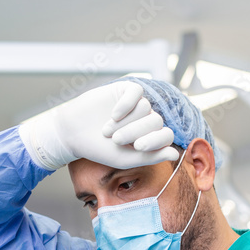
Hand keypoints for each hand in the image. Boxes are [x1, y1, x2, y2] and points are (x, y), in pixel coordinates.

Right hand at [19, 81, 178, 169]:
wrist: (74, 133)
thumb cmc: (100, 149)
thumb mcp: (126, 159)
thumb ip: (151, 158)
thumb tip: (175, 155)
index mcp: (150, 137)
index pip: (167, 135)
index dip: (155, 140)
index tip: (137, 147)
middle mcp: (146, 119)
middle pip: (156, 121)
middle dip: (136, 131)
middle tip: (116, 140)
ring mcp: (137, 104)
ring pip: (145, 107)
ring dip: (125, 121)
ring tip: (108, 129)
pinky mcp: (125, 90)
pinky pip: (137, 92)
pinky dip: (126, 104)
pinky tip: (113, 114)